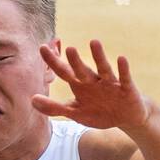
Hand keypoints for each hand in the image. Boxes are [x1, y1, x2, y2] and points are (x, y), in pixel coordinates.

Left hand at [32, 39, 151, 131]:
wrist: (127, 118)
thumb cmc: (100, 112)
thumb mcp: (76, 113)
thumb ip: (55, 108)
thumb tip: (32, 99)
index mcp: (80, 85)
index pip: (64, 72)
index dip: (53, 62)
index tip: (42, 47)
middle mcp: (94, 81)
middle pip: (82, 70)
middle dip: (75, 61)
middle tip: (67, 49)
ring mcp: (110, 83)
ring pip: (103, 68)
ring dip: (99, 57)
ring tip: (94, 42)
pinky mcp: (126, 88)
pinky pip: (124, 77)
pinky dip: (123, 69)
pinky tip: (121, 58)